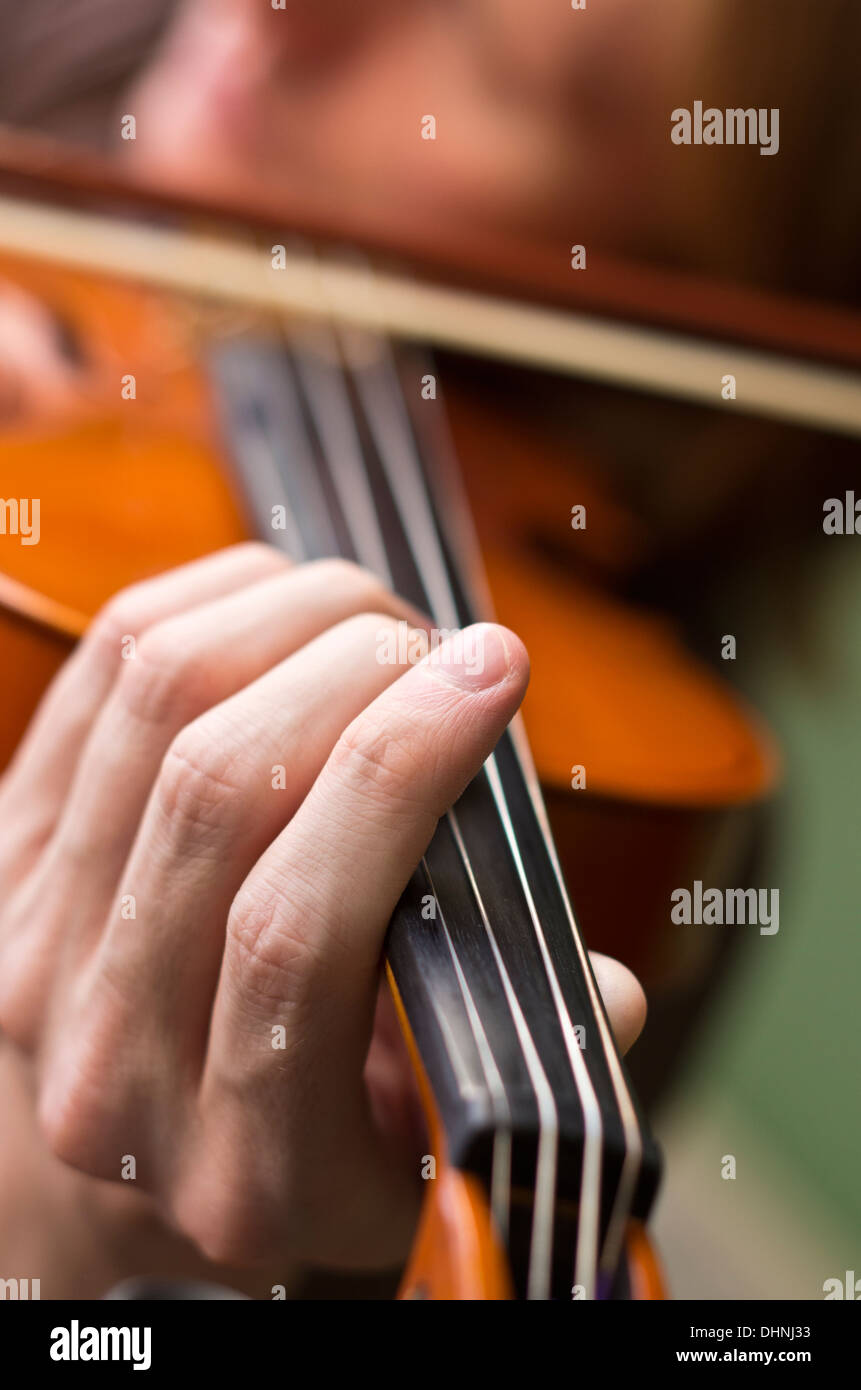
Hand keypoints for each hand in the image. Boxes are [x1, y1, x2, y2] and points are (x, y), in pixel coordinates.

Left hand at [0, 543, 644, 1276]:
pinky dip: (212, 603)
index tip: (494, 673)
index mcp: (241, 1160)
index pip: (293, 930)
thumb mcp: (419, 1155)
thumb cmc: (299, 1141)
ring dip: (289, 617)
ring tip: (379, 619)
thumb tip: (608, 987)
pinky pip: (103, 670)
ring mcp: (33, 943)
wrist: (116, 1152)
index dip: (398, 772)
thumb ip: (507, 1072)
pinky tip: (291, 602)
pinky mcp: (0, 849)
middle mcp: (110, 1056)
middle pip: (217, 791)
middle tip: (449, 642)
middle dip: (356, 668)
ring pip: (153, 704)